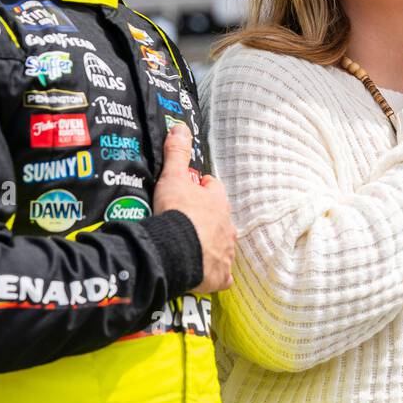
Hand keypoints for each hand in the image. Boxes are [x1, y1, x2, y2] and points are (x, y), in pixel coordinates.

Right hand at [152, 125, 235, 294]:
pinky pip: (222, 276)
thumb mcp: (173, 177)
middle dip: (207, 219)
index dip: (200, 189)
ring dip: (211, 245)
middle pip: (220, 219)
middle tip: (187, 221)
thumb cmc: (177, 212)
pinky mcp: (221, 276)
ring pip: (222, 246)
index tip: (188, 191)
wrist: (176, 251)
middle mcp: (228, 226)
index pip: (213, 189)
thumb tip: (181, 127)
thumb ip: (177, 153)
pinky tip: (204, 274)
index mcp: (219, 202)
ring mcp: (226, 252)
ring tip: (192, 246)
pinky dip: (215, 275)